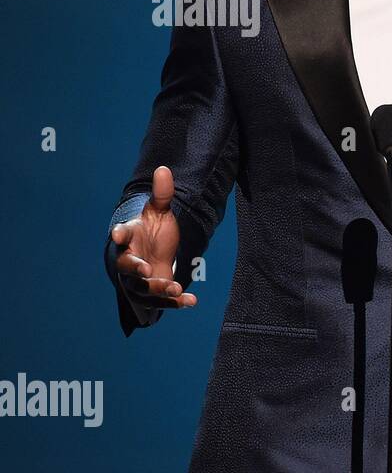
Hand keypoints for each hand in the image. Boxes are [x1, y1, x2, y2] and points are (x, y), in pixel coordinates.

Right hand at [110, 165, 197, 309]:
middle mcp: (130, 259)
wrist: (155, 250)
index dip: (120, 233)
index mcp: (130, 237)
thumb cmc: (153, 229)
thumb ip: (162, 194)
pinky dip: (175, 304)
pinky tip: (192, 302)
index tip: (118, 232)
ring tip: (177, 288)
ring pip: (143, 288)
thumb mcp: (159, 211)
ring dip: (159, 289)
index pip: (121, 234)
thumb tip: (163, 169)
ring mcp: (140, 278)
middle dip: (135, 268)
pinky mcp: (154, 292)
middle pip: (127, 267)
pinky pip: (162, 301)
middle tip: (148, 268)